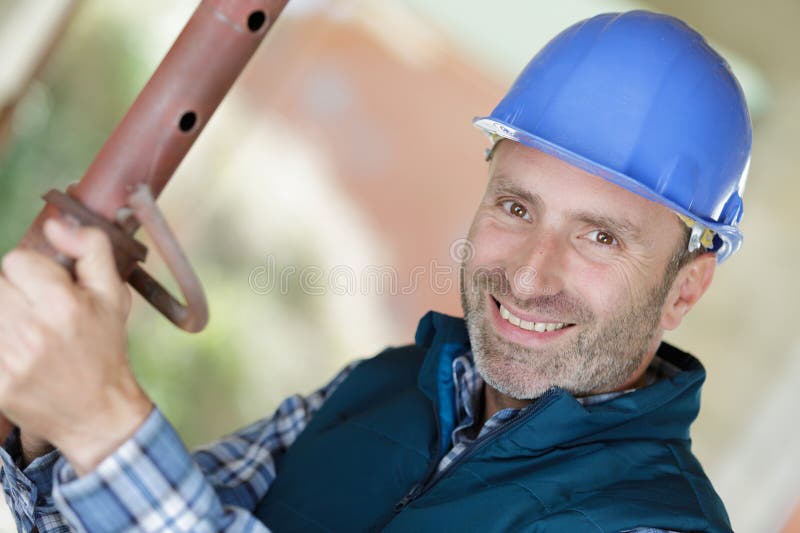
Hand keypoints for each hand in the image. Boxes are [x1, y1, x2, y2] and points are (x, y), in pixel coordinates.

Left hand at [0, 218, 151, 475]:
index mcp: (63, 304)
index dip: (30, 271)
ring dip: (4, 319)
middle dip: (12, 294)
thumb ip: (91, 249)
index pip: (15, 261)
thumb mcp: (113, 295)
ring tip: (24, 334)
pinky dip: (1, 344)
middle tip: (33, 313)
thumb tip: (57, 225)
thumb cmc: (103, 348)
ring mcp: (10, 360)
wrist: (96, 411)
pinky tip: (15, 352)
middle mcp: (34, 330)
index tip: (45, 290)